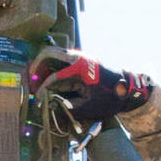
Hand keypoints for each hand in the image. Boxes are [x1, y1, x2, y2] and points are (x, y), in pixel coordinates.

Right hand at [29, 47, 151, 121]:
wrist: (131, 87)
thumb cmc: (112, 97)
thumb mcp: (90, 106)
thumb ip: (68, 107)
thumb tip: (51, 106)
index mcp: (80, 67)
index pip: (54, 77)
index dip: (42, 90)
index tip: (38, 100)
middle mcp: (79, 57)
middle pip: (49, 53)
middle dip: (36, 66)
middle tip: (30, 80)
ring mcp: (81, 56)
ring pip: (55, 54)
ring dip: (44, 66)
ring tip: (37, 81)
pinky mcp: (82, 60)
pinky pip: (63, 60)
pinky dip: (53, 67)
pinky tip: (50, 80)